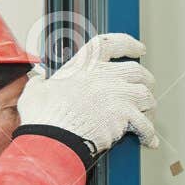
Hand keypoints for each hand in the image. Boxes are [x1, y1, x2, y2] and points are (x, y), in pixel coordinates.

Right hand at [17, 32, 158, 154]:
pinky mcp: (125, 116)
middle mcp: (104, 76)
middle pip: (137, 71)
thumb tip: (38, 80)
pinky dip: (148, 133)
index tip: (139, 48)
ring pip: (145, 96)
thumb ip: (41, 82)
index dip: (128, 43)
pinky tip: (148, 140)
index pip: (111, 44)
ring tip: (145, 116)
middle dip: (145, 80)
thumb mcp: (35, 90)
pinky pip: (145, 124)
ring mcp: (117, 95)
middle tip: (144, 89)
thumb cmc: (44, 117)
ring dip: (148, 107)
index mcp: (84, 66)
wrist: (53, 138)